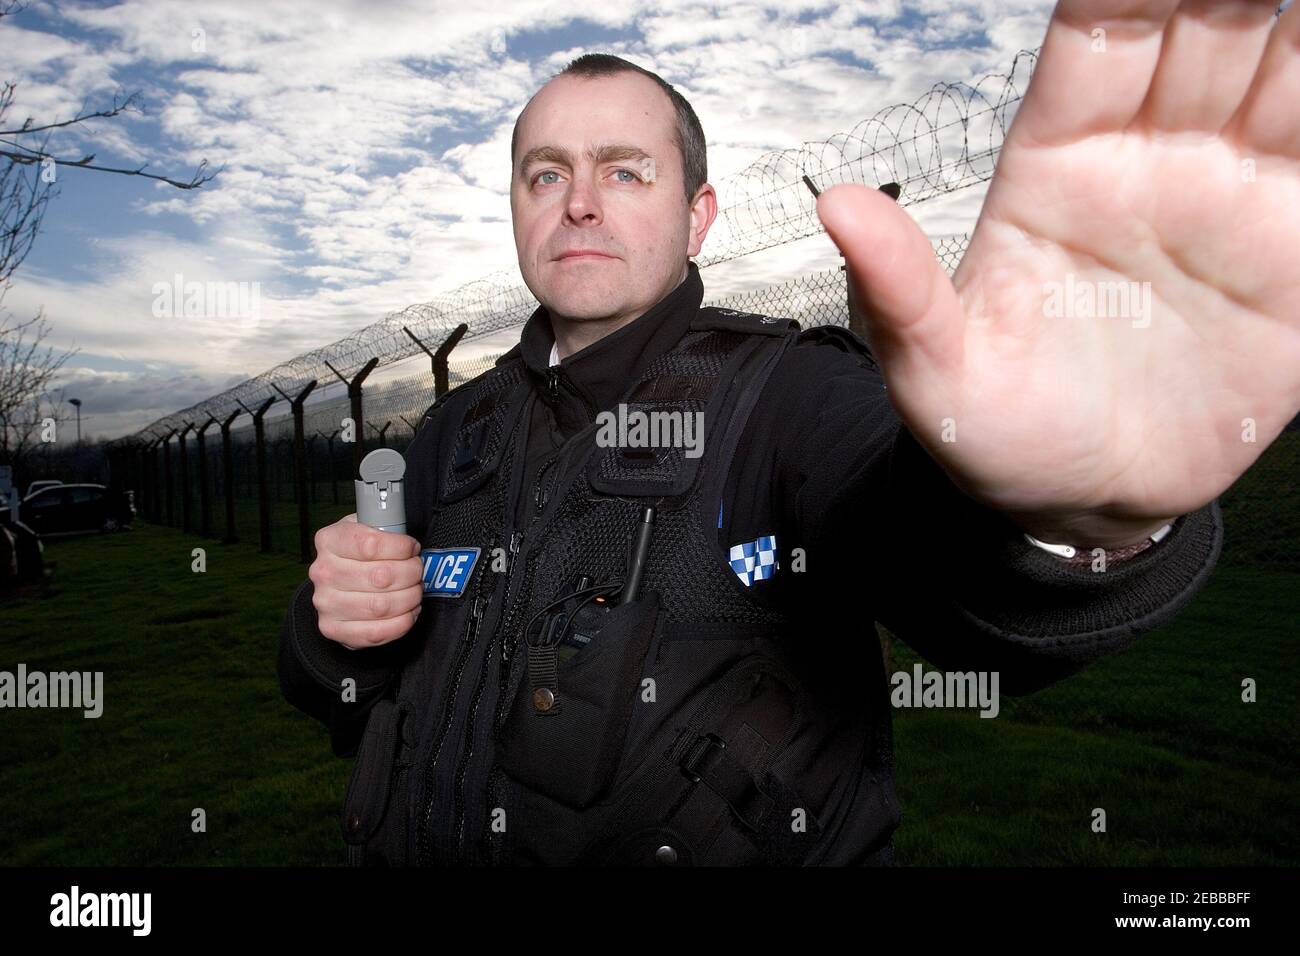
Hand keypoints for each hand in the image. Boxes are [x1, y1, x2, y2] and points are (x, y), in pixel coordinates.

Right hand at [308, 514, 423, 648]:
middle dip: (412, 573)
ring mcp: (325, 603)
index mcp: (329, 540)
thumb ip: (383, 524)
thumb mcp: (366, 527)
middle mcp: (322, 572)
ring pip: (382, 605)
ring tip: (415, 590)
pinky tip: (409, 611)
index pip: (371, 544)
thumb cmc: (360, 553)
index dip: (401, 547)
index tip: (412, 548)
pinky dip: (402, 622)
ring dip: (410, 598)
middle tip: (418, 570)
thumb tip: (406, 532)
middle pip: (381, 576)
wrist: (337, 584)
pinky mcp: (333, 629)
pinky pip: (376, 632)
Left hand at [816, 0, 1299, 548]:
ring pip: (1280, 62)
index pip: (1104, 34)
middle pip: (1206, 24)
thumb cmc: (996, 429)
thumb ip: (899, 292)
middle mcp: (1150, 153)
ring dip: (1288, 24)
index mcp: (1059, 160)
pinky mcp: (1291, 239)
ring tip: (1289, 7)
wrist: (1085, 499)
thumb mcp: (936, 375)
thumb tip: (836, 206)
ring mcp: (1229, 188)